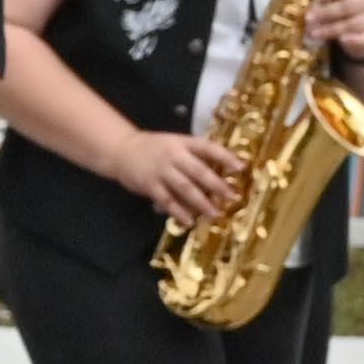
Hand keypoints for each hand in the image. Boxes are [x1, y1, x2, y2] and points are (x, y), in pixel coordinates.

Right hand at [121, 128, 246, 226]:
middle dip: (217, 185)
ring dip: (201, 202)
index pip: (207, 147)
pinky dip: (178, 212)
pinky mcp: (149, 185)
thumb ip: (194, 155)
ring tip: (214, 214)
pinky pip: (167, 200)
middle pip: (198, 171)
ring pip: (185, 188)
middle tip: (232, 197)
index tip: (241, 168)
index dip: (225, 157)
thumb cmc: (154, 148)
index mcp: (182, 142)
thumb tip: (221, 171)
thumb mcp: (175, 143)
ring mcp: (161, 170)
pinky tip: (189, 221)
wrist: (122, 150)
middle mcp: (173, 155)